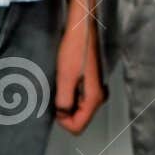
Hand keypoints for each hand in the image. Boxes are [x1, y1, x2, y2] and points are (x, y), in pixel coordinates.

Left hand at [54, 0, 106, 134]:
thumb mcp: (65, 77)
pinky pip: (79, 97)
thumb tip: (62, 115)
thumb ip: (64, 101)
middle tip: (56, 90)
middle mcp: (99, 97)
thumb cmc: (75, 49)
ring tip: (60, 82)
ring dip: (66, 100)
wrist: (83, 28)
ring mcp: (97, 89)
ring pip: (78, 108)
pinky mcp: (92, 82)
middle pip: (79, 118)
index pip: (77, 127)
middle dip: (64, 110)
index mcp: (94, 98)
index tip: (54, 104)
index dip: (62, 121)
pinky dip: (69, 92)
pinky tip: (65, 77)